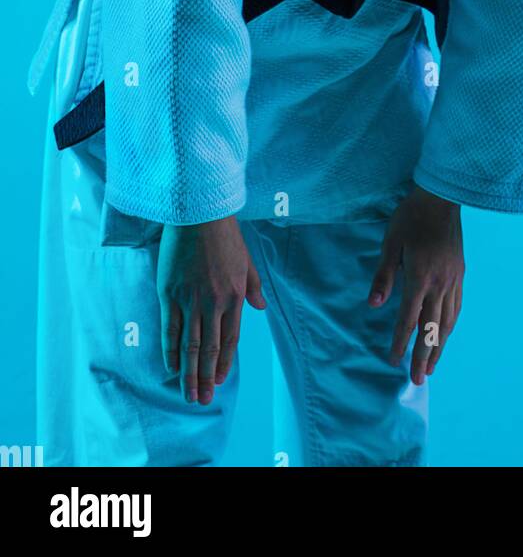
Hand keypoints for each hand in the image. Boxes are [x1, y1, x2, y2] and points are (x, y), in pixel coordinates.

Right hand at [157, 215, 266, 404]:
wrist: (199, 214)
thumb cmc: (225, 235)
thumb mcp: (247, 260)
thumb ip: (254, 286)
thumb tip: (261, 308)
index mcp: (235, 295)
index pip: (230, 339)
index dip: (224, 363)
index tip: (219, 382)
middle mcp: (214, 303)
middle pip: (209, 349)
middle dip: (206, 377)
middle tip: (202, 400)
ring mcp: (190, 300)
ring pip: (190, 345)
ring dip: (189, 373)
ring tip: (188, 394)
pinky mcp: (169, 294)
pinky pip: (169, 329)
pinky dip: (170, 351)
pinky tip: (171, 366)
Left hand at [368, 184, 463, 383]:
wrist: (442, 198)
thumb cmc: (411, 218)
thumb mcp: (391, 243)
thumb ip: (384, 276)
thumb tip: (374, 305)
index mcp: (420, 278)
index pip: (408, 318)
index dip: (400, 342)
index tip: (393, 361)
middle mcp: (440, 284)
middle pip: (432, 328)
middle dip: (424, 356)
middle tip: (420, 379)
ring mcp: (453, 280)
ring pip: (448, 321)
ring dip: (440, 346)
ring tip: (434, 365)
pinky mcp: (460, 274)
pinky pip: (457, 307)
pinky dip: (450, 326)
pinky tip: (447, 334)